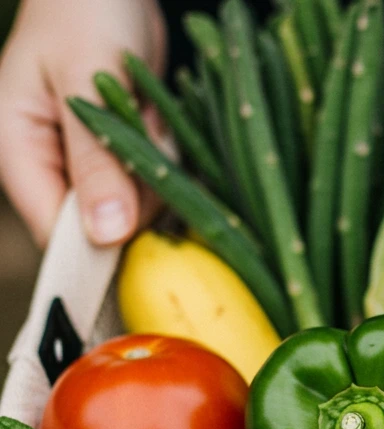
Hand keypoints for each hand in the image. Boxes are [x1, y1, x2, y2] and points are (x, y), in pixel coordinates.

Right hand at [0, 0, 165, 247]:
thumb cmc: (87, 10)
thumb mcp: (88, 77)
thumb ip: (96, 158)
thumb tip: (106, 235)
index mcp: (17, 148)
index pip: (54, 233)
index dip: (96, 249)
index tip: (141, 232)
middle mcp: (48, 167)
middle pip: (103, 227)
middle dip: (137, 194)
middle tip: (143, 132)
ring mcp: (86, 168)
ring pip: (138, 210)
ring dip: (156, 170)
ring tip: (145, 113)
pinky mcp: (119, 161)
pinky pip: (156, 184)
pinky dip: (166, 160)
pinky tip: (156, 121)